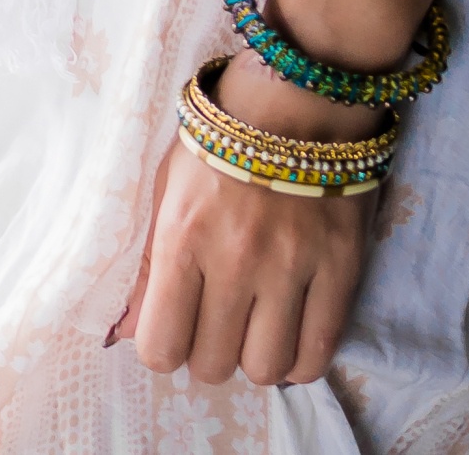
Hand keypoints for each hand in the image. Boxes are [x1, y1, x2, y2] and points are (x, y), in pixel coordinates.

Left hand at [119, 124, 368, 389]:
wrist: (296, 99)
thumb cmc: (217, 144)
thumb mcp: (165, 191)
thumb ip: (147, 267)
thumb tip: (126, 334)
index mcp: (182, 237)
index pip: (161, 346)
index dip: (163, 348)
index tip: (174, 329)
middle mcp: (235, 261)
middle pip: (214, 365)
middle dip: (208, 354)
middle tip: (216, 323)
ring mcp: (293, 268)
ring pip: (266, 369)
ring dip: (255, 357)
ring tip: (254, 327)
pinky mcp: (341, 269)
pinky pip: (319, 353)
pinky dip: (300, 358)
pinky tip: (290, 332)